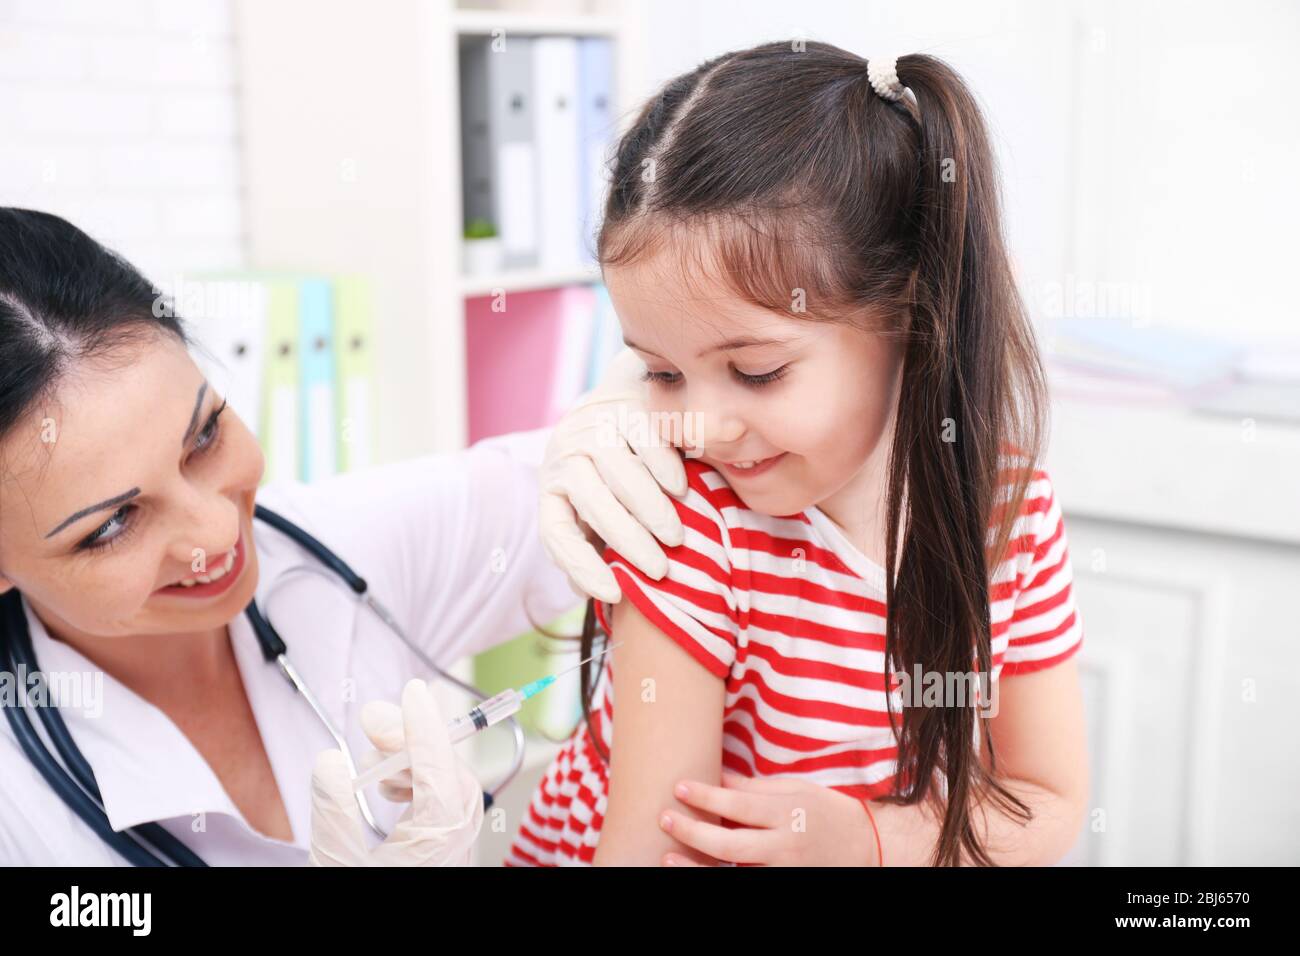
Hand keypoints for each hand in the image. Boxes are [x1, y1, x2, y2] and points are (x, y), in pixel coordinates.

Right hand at [308, 679, 482, 865]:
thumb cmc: (355, 901)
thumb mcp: (335, 862)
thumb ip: (333, 812)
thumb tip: (330, 759)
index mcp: (437, 845)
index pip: (440, 774)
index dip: (425, 729)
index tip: (413, 692)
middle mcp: (454, 845)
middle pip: (449, 774)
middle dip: (412, 740)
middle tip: (371, 723)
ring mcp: (451, 849)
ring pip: (449, 787)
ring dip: (412, 761)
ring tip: (370, 760)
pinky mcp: (440, 852)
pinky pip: (443, 805)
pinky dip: (417, 783)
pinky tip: (386, 786)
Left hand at [539, 348, 686, 604]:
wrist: (624, 396)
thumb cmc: (612, 469)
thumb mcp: (596, 505)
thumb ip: (598, 542)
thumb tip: (603, 596)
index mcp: (553, 487)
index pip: (556, 534)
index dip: (581, 566)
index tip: (613, 593)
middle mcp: (566, 455)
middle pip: (593, 502)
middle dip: (627, 541)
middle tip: (659, 570)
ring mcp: (596, 427)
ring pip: (620, 472)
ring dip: (650, 510)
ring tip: (675, 538)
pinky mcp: (627, 405)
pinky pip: (645, 439)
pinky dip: (663, 468)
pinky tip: (680, 491)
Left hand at [657, 771, 880, 866]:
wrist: (867, 848)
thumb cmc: (826, 811)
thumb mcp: (795, 790)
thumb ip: (756, 787)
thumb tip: (717, 777)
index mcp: (788, 813)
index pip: (739, 805)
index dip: (706, 797)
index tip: (678, 787)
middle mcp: (786, 846)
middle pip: (730, 845)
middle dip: (692, 832)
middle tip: (664, 817)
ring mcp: (786, 872)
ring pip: (734, 876)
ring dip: (696, 868)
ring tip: (666, 857)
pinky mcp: (786, 886)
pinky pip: (748, 886)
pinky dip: (721, 880)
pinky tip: (698, 873)